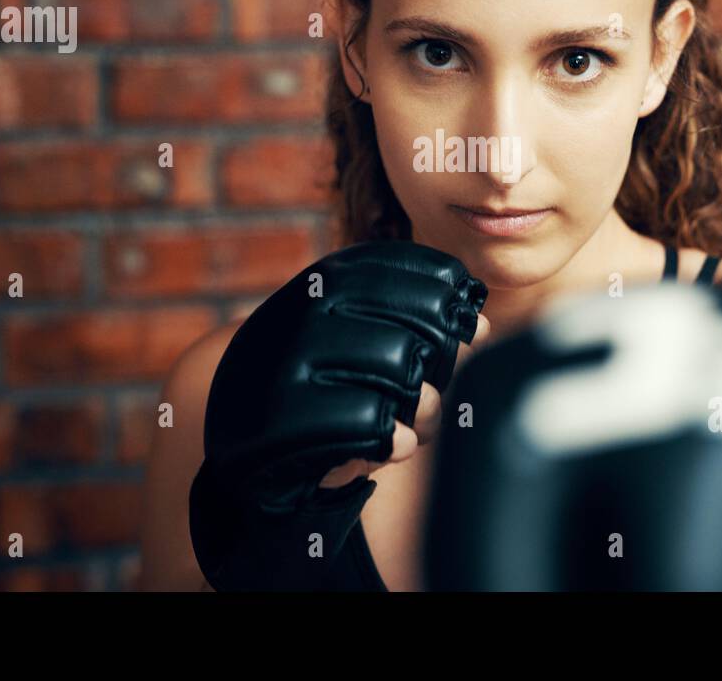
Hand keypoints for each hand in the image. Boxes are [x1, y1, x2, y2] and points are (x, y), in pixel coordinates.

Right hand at [189, 240, 487, 589]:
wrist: (240, 423)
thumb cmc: (324, 374)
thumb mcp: (366, 334)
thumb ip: (423, 326)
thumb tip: (481, 328)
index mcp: (333, 277)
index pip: (428, 281)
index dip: (455, 315)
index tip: (464, 334)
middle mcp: (310, 309)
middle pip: (419, 338)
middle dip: (440, 374)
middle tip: (430, 393)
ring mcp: (292, 361)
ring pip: (401, 378)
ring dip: (422, 413)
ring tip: (411, 424)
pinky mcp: (283, 418)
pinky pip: (370, 426)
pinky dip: (393, 441)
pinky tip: (389, 443)